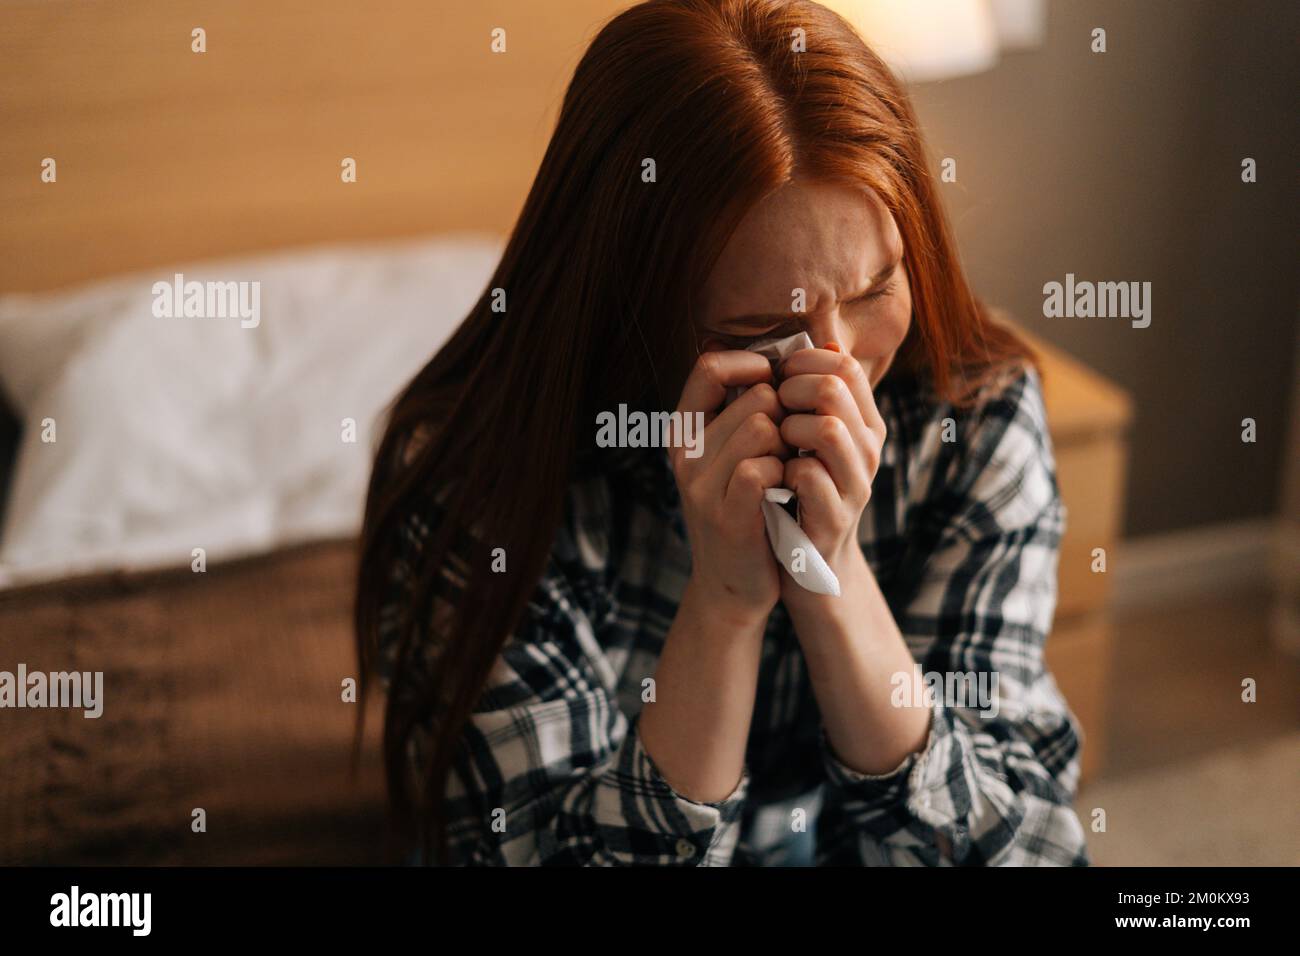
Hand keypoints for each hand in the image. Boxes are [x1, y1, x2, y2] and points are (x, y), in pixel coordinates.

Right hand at [670, 350, 791, 619]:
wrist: (732, 585)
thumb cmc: (745, 509)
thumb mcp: (728, 456)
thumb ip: (739, 410)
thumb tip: (768, 355)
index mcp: (683, 432)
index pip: (709, 367)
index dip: (752, 365)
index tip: (777, 384)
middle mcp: (684, 454)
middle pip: (753, 396)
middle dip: (784, 415)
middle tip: (786, 447)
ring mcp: (700, 484)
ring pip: (762, 426)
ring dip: (787, 446)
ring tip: (783, 471)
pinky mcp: (725, 514)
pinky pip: (764, 467)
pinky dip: (785, 476)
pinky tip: (783, 494)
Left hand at [774, 346, 885, 587]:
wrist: (807, 565)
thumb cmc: (800, 492)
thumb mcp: (813, 440)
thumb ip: (816, 396)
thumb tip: (822, 338)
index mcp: (865, 424)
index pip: (844, 364)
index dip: (803, 362)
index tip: (777, 379)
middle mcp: (869, 451)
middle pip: (835, 388)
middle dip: (791, 390)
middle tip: (771, 408)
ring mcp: (855, 486)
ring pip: (826, 429)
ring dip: (787, 427)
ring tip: (773, 441)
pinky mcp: (833, 518)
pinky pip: (805, 476)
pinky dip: (780, 469)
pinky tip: (770, 475)